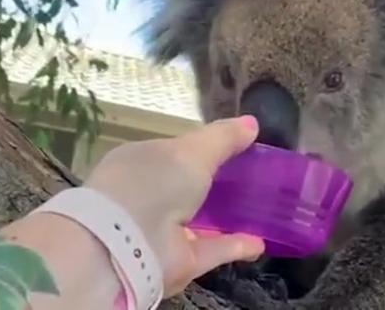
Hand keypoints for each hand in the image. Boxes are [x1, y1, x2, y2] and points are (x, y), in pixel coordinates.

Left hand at [84, 116, 264, 296]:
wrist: (124, 244)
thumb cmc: (155, 181)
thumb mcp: (193, 149)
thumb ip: (222, 137)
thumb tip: (251, 123)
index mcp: (143, 160)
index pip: (176, 150)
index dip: (205, 147)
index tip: (237, 146)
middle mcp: (149, 194)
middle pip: (190, 185)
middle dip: (218, 182)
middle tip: (253, 177)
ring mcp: (161, 229)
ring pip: (200, 220)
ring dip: (227, 216)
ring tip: (260, 208)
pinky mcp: (176, 260)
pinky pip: (211, 250)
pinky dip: (235, 245)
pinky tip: (258, 241)